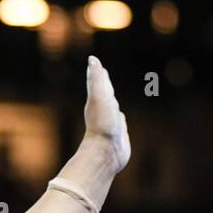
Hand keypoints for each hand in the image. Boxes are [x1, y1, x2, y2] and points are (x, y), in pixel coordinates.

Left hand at [83, 56, 130, 173]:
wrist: (106, 153)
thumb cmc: (102, 124)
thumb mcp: (100, 96)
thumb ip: (96, 79)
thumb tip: (92, 59)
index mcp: (98, 100)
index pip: (98, 82)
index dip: (98, 73)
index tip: (95, 63)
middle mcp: (104, 111)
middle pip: (105, 93)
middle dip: (105, 83)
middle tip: (103, 73)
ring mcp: (111, 123)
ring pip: (113, 107)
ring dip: (112, 101)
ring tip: (112, 96)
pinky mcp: (119, 134)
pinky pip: (121, 123)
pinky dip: (121, 117)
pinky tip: (121, 118)